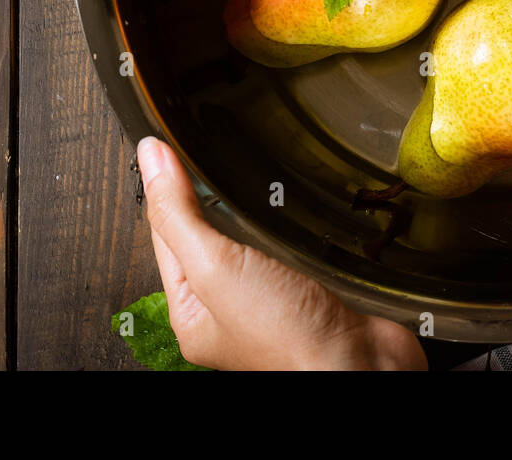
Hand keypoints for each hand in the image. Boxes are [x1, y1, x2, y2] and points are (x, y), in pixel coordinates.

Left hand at [135, 136, 426, 369]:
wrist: (361, 368)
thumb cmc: (286, 336)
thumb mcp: (213, 265)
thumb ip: (179, 213)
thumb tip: (150, 157)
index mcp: (191, 311)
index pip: (166, 235)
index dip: (166, 187)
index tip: (167, 144)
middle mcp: (227, 310)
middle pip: (206, 237)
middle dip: (206, 197)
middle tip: (202, 150)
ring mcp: (269, 302)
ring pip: (249, 242)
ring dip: (248, 211)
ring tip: (242, 171)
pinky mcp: (309, 293)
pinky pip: (288, 250)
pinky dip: (287, 227)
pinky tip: (292, 208)